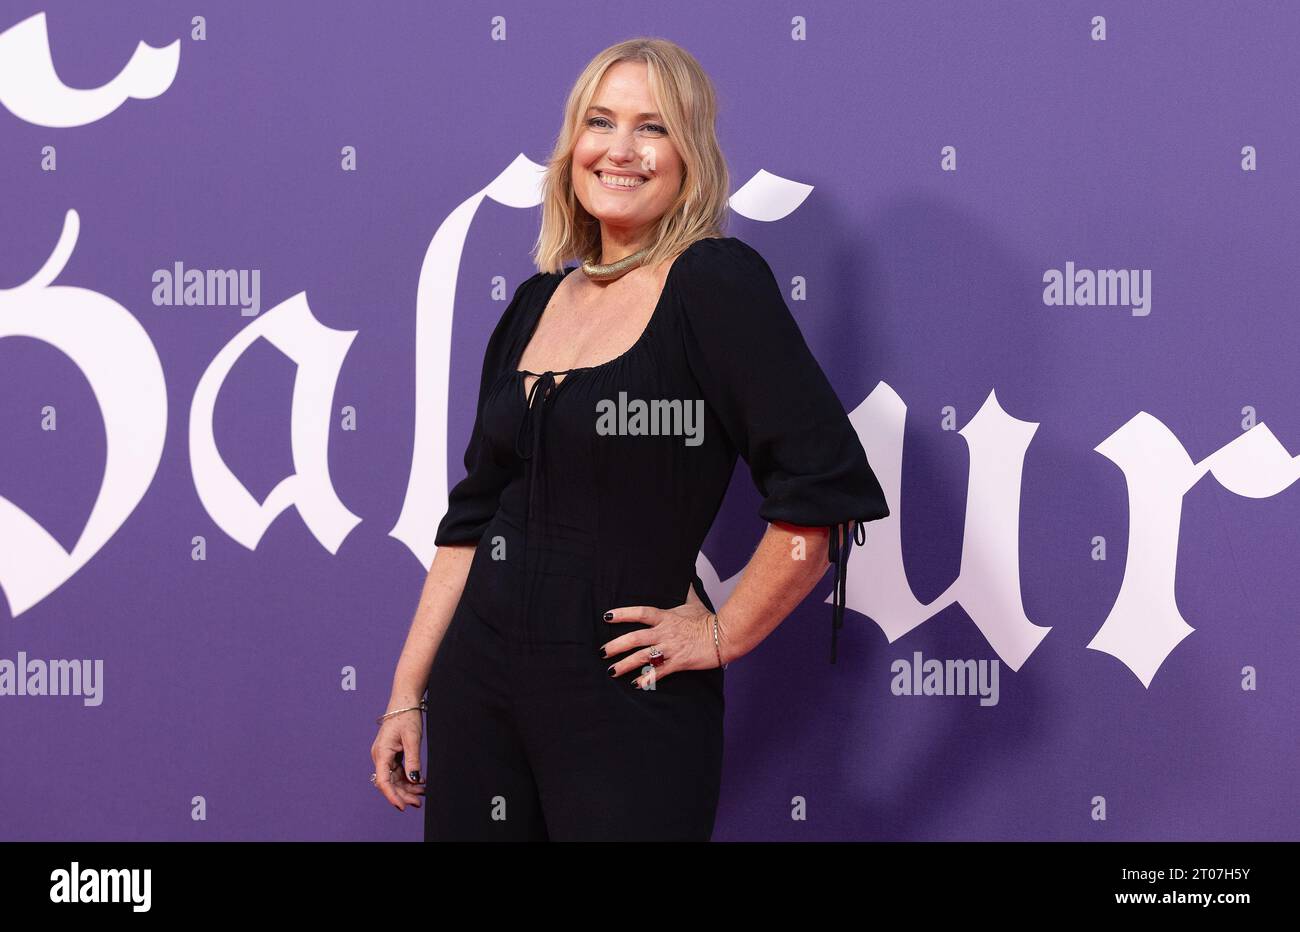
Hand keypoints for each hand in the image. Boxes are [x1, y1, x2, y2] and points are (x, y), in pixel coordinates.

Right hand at [369, 709, 425, 810]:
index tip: (403, 806)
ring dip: (407, 788)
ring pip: (394, 778)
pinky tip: (420, 783)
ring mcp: (385, 756)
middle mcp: (380, 756)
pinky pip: (398, 771)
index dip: (392, 796)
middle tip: (418, 803)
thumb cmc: (406, 717)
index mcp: (381, 753)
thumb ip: (413, 760)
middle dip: (403, 794)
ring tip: (422, 794)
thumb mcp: (412, 738)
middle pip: (389, 782)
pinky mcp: (391, 754)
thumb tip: (414, 780)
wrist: (404, 702)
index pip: (383, 781)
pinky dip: (408, 778)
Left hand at [600, 588, 727, 687]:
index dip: (623, 614)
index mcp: (666, 617)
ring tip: (611, 671)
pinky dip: (647, 679)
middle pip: (635, 638)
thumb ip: (685, 590)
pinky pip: (659, 672)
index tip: (607, 617)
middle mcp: (665, 632)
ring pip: (642, 657)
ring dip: (625, 665)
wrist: (725, 635)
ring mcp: (671, 648)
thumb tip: (686, 575)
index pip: (640, 613)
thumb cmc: (709, 620)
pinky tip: (636, 685)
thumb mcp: (694, 602)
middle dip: (616, 646)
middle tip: (602, 652)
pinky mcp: (679, 662)